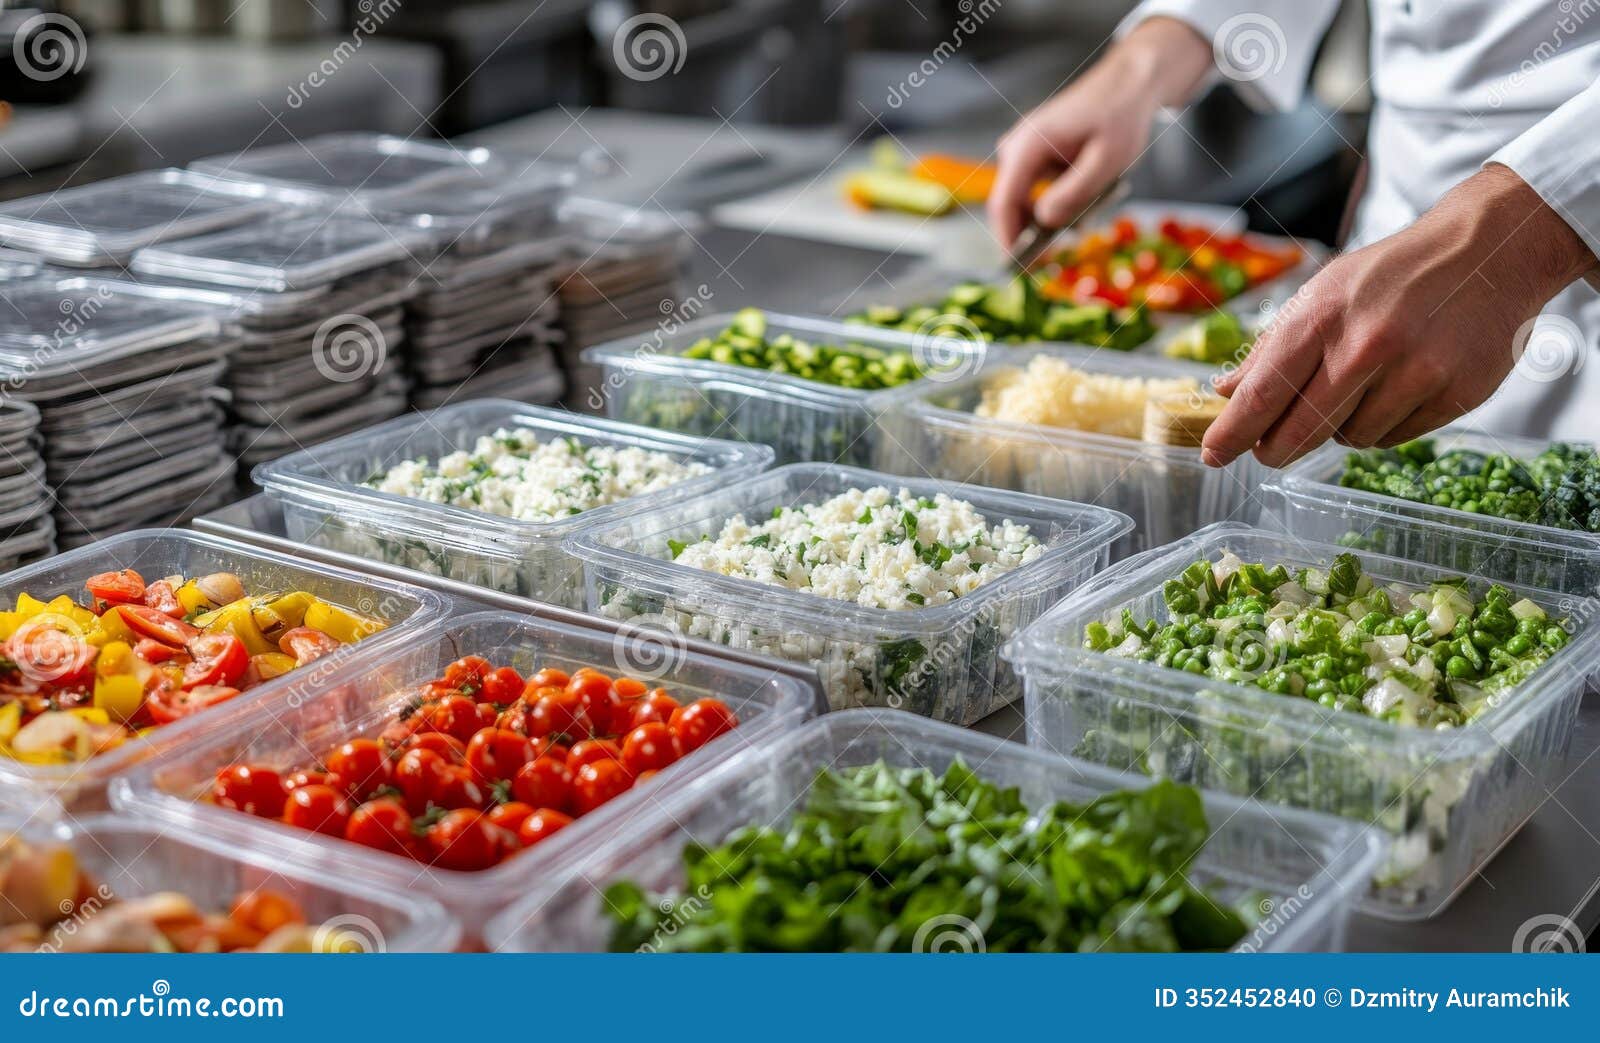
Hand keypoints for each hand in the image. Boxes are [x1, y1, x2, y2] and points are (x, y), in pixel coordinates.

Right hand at [988, 17, 1211, 246]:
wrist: (1130, 83)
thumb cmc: (1120, 118)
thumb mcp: (1105, 162)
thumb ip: (1073, 193)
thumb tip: (1044, 222)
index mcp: (1028, 146)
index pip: (1003, 202)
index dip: (1007, 239)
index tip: (1018, 269)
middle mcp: (1017, 146)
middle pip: (1011, 203)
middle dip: (1030, 233)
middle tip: (1053, 259)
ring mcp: (1025, 149)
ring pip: (1026, 198)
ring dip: (1049, 217)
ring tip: (1086, 216)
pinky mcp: (1036, 152)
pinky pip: (1037, 187)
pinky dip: (1056, 201)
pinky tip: (1085, 199)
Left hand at [1202, 165, 1599, 468]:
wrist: (1490, 249)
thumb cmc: (1394, 274)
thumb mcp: (1324, 292)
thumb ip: (1272, 347)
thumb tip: (1224, 393)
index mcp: (1322, 314)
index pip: (1262, 393)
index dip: (1232, 433)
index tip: (1212, 455)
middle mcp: (1366, 345)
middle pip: (1300, 430)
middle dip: (1275, 449)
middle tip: (1269, 452)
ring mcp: (1415, 371)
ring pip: (1350, 439)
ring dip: (1341, 429)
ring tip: (1361, 389)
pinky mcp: (1455, 393)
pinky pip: (1395, 438)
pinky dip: (1385, 426)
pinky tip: (1398, 390)